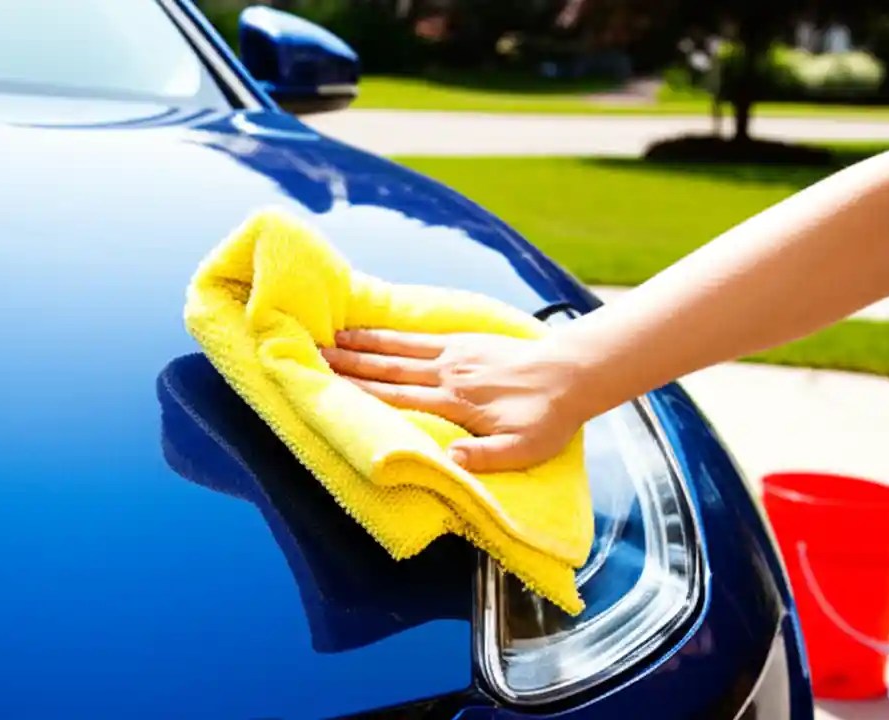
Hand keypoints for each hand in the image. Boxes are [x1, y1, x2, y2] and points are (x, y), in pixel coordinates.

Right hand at [320, 328, 594, 472]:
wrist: (573, 372)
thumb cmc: (548, 417)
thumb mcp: (523, 450)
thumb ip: (484, 459)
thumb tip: (446, 461)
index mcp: (455, 402)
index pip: (397, 396)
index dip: (361, 390)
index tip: (329, 384)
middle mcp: (447, 373)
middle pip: (388, 368)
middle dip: (350, 363)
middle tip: (315, 356)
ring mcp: (454, 354)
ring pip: (398, 348)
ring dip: (363, 344)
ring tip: (331, 339)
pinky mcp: (463, 341)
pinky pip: (418, 336)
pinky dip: (390, 333)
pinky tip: (372, 330)